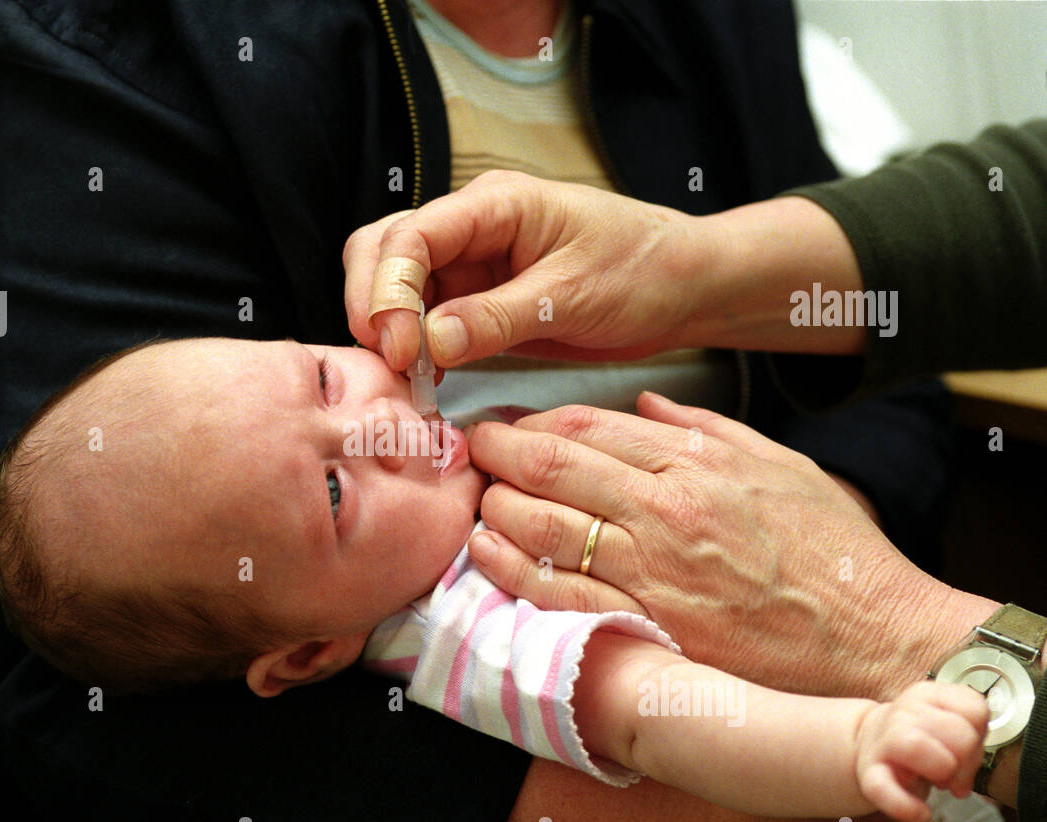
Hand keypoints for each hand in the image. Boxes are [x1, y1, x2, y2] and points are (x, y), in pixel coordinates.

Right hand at [342, 170, 700, 371]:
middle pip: (383, 251)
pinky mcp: (478, 303)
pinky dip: (415, 350)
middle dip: (373, 304)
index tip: (399, 348)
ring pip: (398, 288)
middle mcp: (472, 228)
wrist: (682, 287)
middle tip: (391, 363)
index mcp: (495, 205)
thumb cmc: (642, 269)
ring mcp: (471, 265)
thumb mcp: (574, 294)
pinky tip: (427, 381)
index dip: (389, 291)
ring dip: (390, 331)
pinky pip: (426, 321)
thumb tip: (429, 342)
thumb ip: (498, 317)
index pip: (409, 235)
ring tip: (405, 381)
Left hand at [465, 391, 999, 700]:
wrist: (873, 638)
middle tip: (470, 447)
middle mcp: (663, 510)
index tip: (508, 423)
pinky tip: (484, 553)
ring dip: (495, 505)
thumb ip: (707, 428)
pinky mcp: (644, 627)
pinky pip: (556, 593)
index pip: (589, 425)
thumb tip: (646, 399)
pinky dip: (510, 570)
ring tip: (476, 497)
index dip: (534, 420)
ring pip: (543, 524)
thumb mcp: (781, 465)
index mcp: (695, 464)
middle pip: (552, 465)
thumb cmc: (834, 553)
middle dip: (498, 450)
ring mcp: (650, 570)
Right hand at [856, 682, 989, 821]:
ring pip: (919, 747)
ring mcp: (884, 742)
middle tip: (954, 769)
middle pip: (960, 734)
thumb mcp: (948, 722)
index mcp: (928, 695)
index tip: (966, 748)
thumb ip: (971, 735)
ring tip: (941, 782)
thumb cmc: (921, 737)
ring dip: (943, 772)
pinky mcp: (869, 774)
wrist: (871, 744)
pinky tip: (920, 813)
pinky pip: (884, 789)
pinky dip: (905, 806)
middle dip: (967, 759)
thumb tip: (964, 778)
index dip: (980, 735)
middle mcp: (904, 712)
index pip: (975, 710)